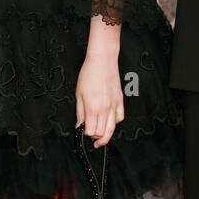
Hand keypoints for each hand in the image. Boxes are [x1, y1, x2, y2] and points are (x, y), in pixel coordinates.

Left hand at [76, 18, 123, 148]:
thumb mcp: (78, 94)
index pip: (91, 131)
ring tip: (101, 138)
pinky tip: (110, 121)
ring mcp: (114, 105)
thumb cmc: (89, 74)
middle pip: (102, 133)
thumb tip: (79, 125)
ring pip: (112, 128)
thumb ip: (80, 112)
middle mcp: (105, 108)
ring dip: (106, 135)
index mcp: (92, 107)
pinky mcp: (120, 100)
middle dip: (95, 137)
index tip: (83, 131)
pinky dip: (115, 122)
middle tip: (90, 135)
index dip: (86, 134)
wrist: (102, 61)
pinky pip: (120, 117)